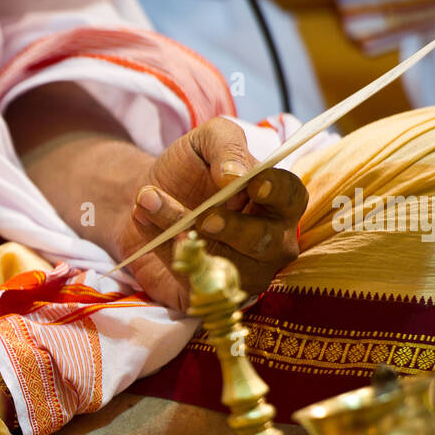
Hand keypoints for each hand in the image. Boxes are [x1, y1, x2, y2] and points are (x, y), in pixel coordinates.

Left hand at [114, 117, 306, 309]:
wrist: (142, 201)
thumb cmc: (186, 170)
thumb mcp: (205, 142)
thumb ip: (226, 146)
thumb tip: (237, 175)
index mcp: (276, 200)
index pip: (291, 197)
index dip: (276, 192)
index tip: (252, 185)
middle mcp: (269, 240)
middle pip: (266, 241)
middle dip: (232, 227)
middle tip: (204, 216)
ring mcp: (243, 272)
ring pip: (226, 263)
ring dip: (184, 234)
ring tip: (147, 206)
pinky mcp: (210, 292)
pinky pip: (197, 282)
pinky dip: (173, 257)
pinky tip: (154, 236)